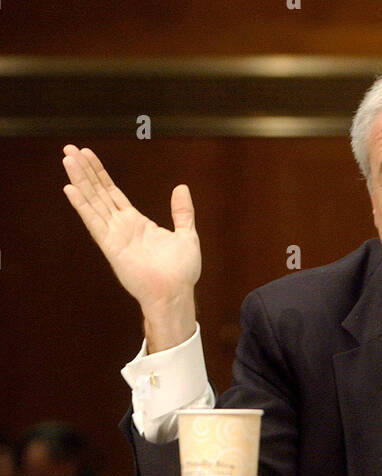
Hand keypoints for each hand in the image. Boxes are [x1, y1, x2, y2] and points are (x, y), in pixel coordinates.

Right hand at [62, 145, 200, 349]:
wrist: (176, 294)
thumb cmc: (181, 273)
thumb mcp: (187, 235)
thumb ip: (182, 212)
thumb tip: (182, 188)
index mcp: (136, 222)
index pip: (112, 192)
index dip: (99, 173)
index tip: (87, 154)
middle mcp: (121, 226)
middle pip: (98, 192)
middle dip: (84, 170)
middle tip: (69, 149)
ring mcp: (114, 236)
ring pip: (93, 202)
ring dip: (80, 181)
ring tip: (67, 160)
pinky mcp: (111, 247)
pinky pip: (94, 223)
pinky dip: (82, 206)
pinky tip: (70, 190)